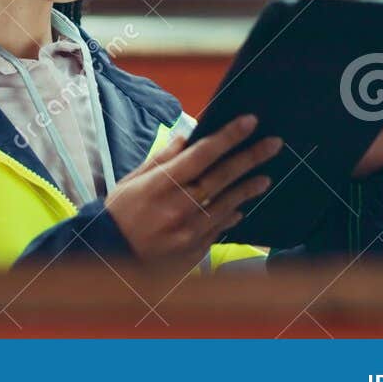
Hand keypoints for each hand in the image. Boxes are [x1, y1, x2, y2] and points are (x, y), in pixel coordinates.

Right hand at [105, 114, 281, 261]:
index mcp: (160, 185)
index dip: (228, 136)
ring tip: (265, 177)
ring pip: (227, 204)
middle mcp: (178, 208)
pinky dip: (230, 215)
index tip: (249, 122)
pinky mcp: (193, 252)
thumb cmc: (118, 215)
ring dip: (248, 188)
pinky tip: (240, 207)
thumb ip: (161, 160)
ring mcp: (188, 232)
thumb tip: (187, 138)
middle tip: (274, 143)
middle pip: (222, 177)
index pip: (202, 155)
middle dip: (250, 157)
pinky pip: (218, 229)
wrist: (108, 259)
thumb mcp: (131, 182)